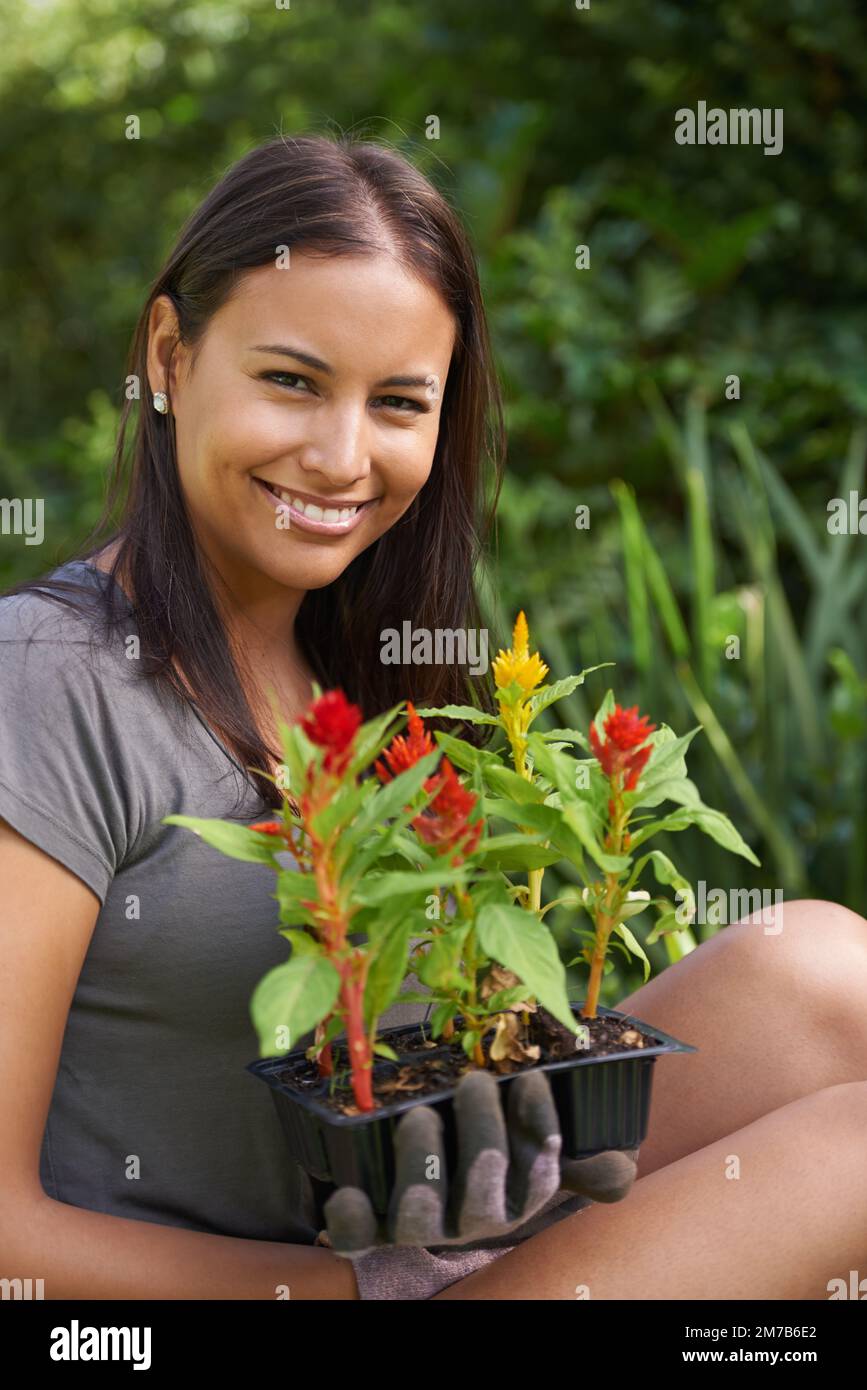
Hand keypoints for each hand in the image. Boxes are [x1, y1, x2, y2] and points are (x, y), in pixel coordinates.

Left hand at [319, 1067, 638, 1257]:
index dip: (538, 1132)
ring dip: (422, 1166)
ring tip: (420, 1115)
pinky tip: (344, 1192)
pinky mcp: (371, 1225)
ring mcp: (419, 1224)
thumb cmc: (496, 1153)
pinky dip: (349, 1221)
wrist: (429, 1178)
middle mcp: (469, 1220)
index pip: (537, 1177)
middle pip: (481, 1195)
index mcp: (514, 1199)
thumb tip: (622, 1169)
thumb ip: (578, 1160)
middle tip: (473, 1080)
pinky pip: (357, 1237)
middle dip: (481, 1136)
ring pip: (422, 1217)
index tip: (530, 1079)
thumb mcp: (536, 1154)